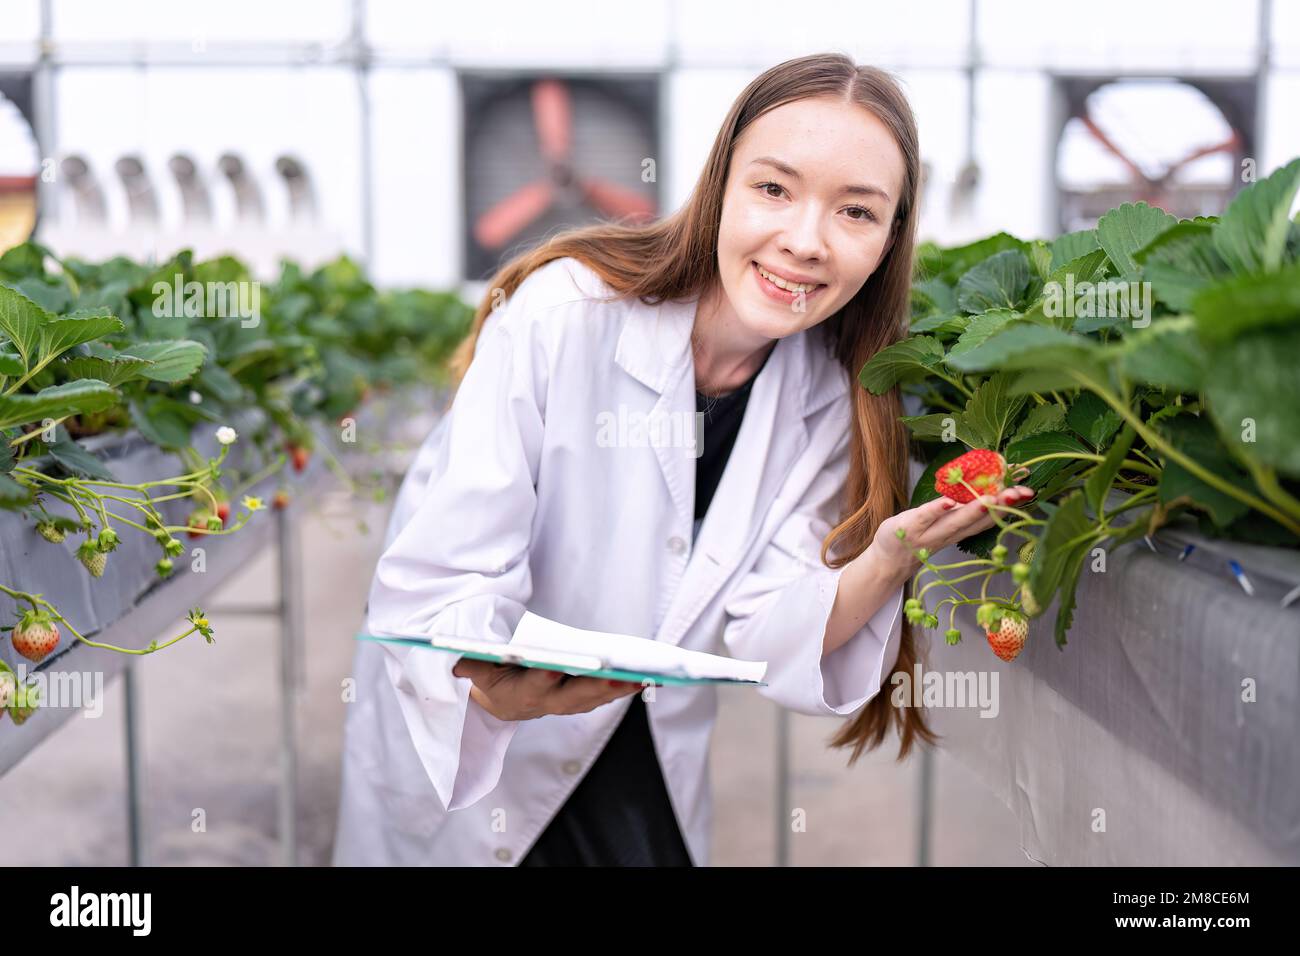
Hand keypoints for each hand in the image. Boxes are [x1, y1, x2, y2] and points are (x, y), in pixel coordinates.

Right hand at [451, 659, 643, 719]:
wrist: (499, 703)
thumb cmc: (490, 677)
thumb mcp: (476, 671)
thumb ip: (470, 664)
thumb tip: (452, 657)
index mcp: (521, 694)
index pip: (536, 685)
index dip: (548, 677)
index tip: (558, 668)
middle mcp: (547, 704)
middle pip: (575, 696)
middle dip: (597, 686)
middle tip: (619, 674)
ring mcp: (567, 705)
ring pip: (596, 698)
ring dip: (620, 688)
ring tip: (644, 673)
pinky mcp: (582, 701)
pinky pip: (606, 696)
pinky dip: (625, 688)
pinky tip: (647, 676)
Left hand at [870, 485, 1035, 577]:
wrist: (889, 560)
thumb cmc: (919, 537)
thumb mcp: (945, 525)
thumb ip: (964, 511)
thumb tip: (987, 488)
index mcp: (959, 529)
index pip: (988, 517)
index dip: (1009, 507)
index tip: (1029, 493)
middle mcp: (948, 533)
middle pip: (976, 520)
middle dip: (999, 507)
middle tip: (1018, 494)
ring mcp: (929, 532)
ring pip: (955, 521)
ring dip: (974, 510)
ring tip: (991, 499)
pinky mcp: (909, 527)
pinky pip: (924, 517)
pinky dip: (936, 509)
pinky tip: (947, 500)